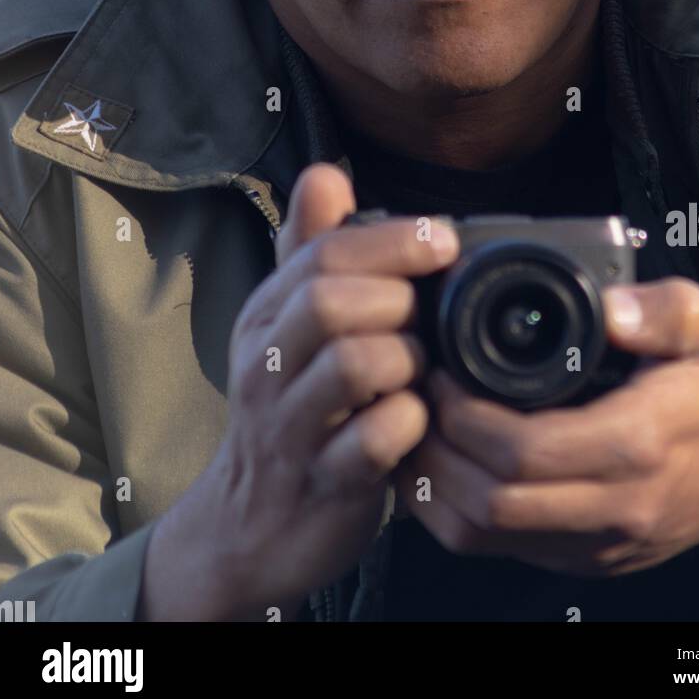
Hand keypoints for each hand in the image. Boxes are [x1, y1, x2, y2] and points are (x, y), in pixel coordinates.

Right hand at [140, 164, 458, 619]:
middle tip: (428, 314)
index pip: (323, 254)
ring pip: (355, 364)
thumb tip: (324, 172)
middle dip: (396, 298)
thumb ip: (312, 249)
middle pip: (331, 301)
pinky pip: (374, 441)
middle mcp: (268, 365)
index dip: (393, 239)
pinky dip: (409, 423)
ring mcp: (292, 428)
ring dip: (407, 357)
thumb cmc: (293, 407)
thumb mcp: (290, 324)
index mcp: (267, 317)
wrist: (253, 525)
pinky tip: (418, 420)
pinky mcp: (325, 485)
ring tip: (422, 368)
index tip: (445, 241)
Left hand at [395, 277, 698, 577]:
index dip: (467, 416)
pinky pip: (495, 548)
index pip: (527, 450)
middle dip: (438, 449)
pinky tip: (440, 464)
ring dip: (436, 485)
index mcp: (637, 445)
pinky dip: (453, 508)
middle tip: (417, 398)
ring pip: (484, 535)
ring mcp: (592, 541)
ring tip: (416, 429)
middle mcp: (613, 505)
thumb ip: (668, 309)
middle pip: (494, 501)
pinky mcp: (576, 557)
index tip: (442, 375)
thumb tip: (613, 308)